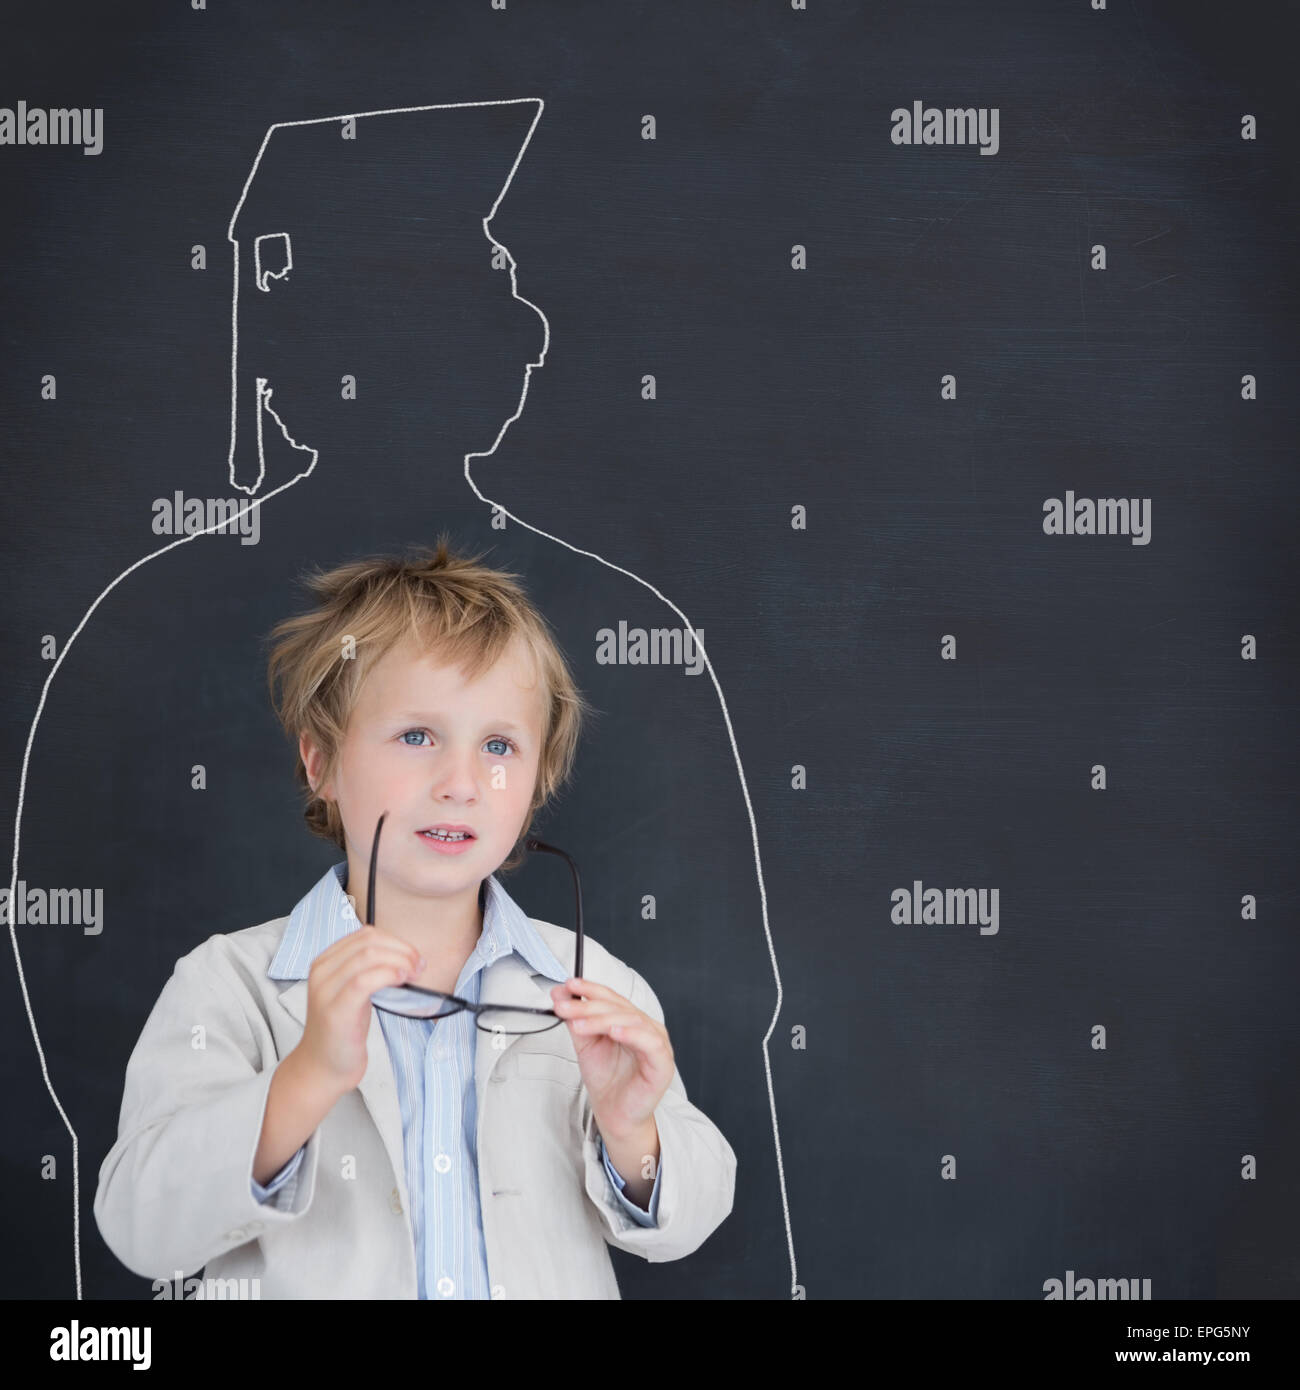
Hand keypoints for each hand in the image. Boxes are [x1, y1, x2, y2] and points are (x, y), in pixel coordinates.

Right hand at [295, 926, 422, 1094]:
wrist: (323, 1066)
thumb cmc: (343, 1028)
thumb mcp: (353, 990)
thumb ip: (368, 969)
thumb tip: (404, 954)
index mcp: (325, 961)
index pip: (365, 935)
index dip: (395, 941)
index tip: (413, 956)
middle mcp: (321, 971)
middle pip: (368, 942)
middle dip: (401, 950)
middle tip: (418, 966)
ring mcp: (326, 990)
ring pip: (368, 956)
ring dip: (399, 961)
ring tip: (414, 975)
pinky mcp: (335, 1010)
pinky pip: (364, 980)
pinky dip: (388, 975)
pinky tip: (401, 981)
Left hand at [549, 977, 672, 1142]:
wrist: (614, 1114)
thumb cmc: (606, 1079)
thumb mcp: (586, 1044)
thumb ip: (576, 1019)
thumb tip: (561, 994)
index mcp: (630, 1020)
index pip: (611, 998)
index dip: (591, 989)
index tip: (569, 985)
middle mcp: (646, 1027)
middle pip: (619, 1008)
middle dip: (588, 1005)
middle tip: (565, 1007)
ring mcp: (657, 1043)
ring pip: (632, 1021)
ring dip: (603, 1019)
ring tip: (579, 1023)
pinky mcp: (663, 1063)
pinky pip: (650, 1043)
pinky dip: (632, 1034)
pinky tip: (614, 1031)